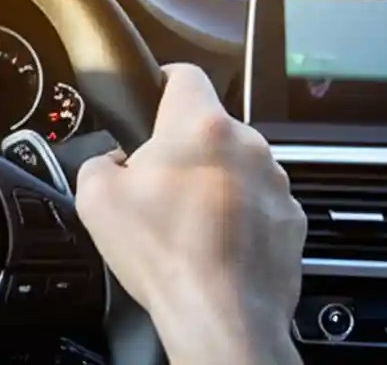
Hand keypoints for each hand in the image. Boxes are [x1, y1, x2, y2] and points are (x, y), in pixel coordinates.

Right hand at [74, 64, 305, 364]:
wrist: (220, 314)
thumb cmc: (165, 253)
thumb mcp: (95, 197)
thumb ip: (97, 163)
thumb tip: (110, 165)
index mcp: (199, 125)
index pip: (185, 73)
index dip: (163, 81)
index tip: (153, 96)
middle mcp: (246, 144)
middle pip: (208, 128)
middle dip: (183, 149)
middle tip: (156, 185)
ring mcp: (275, 182)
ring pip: (235, 166)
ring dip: (213, 184)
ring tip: (185, 224)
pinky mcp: (291, 219)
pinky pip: (258, 204)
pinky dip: (238, 218)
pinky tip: (213, 246)